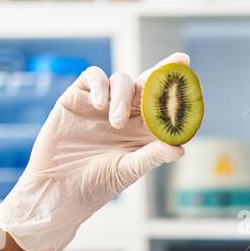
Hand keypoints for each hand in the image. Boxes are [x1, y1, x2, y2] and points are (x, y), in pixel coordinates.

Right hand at [0, 53, 191, 250]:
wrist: (58, 188)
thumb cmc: (96, 185)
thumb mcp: (128, 170)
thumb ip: (152, 156)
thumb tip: (180, 148)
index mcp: (142, 131)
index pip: (163, 106)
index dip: (176, 91)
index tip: (191, 77)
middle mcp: (124, 114)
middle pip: (147, 85)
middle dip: (163, 71)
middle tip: (178, 62)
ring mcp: (101, 105)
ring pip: (122, 80)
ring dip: (123, 95)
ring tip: (116, 123)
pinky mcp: (77, 99)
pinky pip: (93, 78)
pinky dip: (101, 85)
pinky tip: (101, 104)